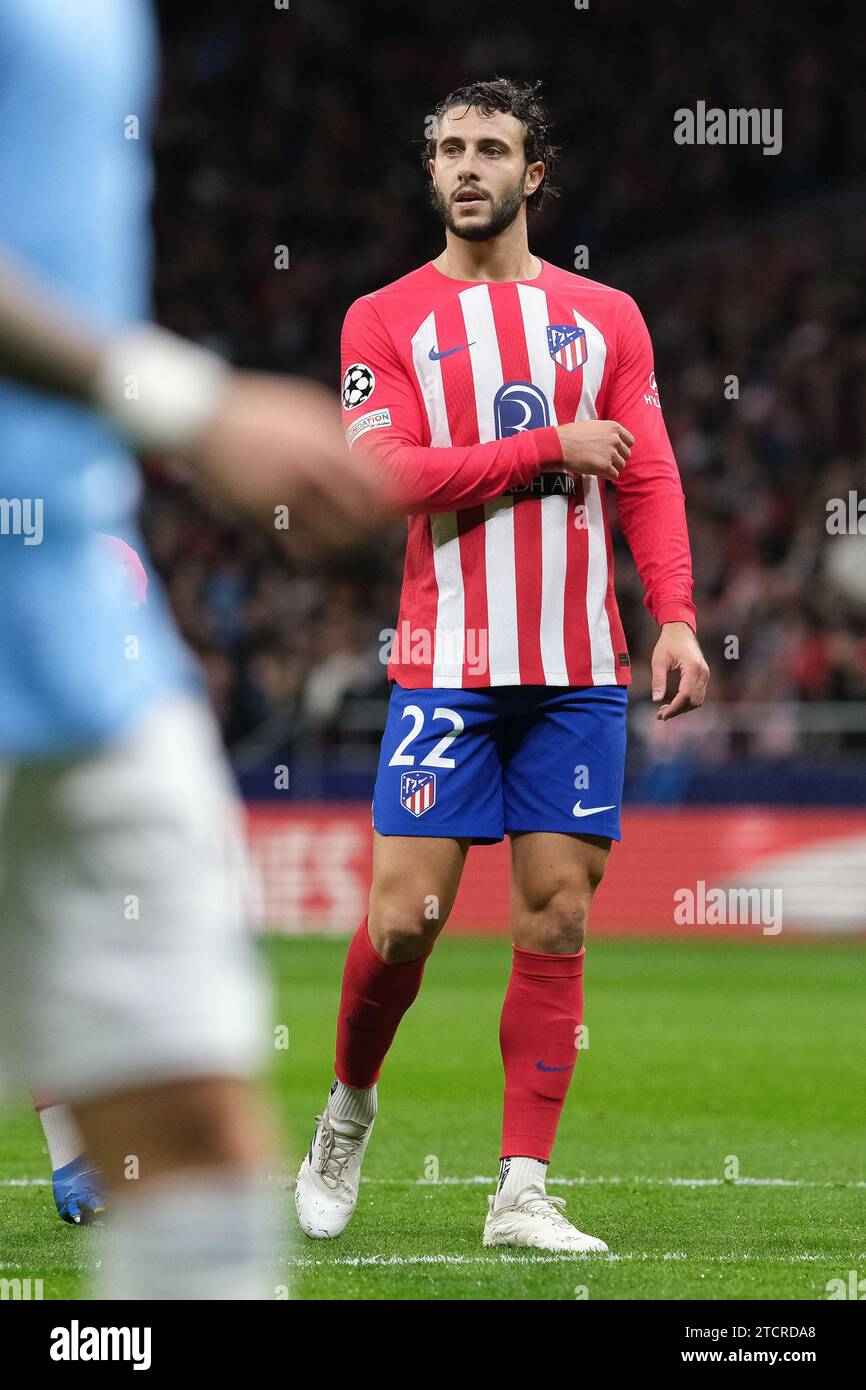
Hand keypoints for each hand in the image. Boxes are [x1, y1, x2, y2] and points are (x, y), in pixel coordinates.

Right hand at [188, 373, 390, 553]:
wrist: (204, 419)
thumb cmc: (260, 411)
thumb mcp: (305, 407)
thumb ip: (337, 436)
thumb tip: (371, 461)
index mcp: (322, 439)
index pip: (374, 479)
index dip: (389, 495)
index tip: (393, 500)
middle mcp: (308, 468)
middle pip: (360, 512)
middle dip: (373, 522)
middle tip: (376, 524)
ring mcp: (286, 493)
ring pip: (335, 534)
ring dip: (347, 539)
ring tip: (350, 536)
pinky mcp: (265, 514)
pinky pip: (304, 544)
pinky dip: (317, 548)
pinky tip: (320, 544)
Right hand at [550, 420, 633, 480]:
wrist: (560, 444)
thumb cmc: (571, 435)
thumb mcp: (593, 426)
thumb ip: (606, 433)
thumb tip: (613, 442)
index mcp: (613, 427)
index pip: (630, 441)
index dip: (622, 448)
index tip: (615, 452)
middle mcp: (615, 439)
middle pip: (626, 455)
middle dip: (617, 459)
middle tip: (605, 461)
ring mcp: (611, 453)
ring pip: (621, 466)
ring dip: (611, 468)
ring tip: (599, 466)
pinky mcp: (605, 466)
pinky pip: (614, 475)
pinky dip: (607, 476)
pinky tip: (598, 472)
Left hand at [651, 622, 709, 719]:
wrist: (680, 630)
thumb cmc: (668, 643)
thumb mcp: (658, 661)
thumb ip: (658, 680)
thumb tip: (656, 700)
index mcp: (692, 667)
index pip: (685, 695)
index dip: (674, 708)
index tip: (662, 715)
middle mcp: (702, 672)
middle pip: (692, 700)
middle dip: (677, 711)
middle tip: (660, 715)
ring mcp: (705, 674)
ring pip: (697, 700)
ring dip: (682, 708)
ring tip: (664, 711)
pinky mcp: (704, 676)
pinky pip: (698, 695)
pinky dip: (687, 703)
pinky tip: (673, 704)